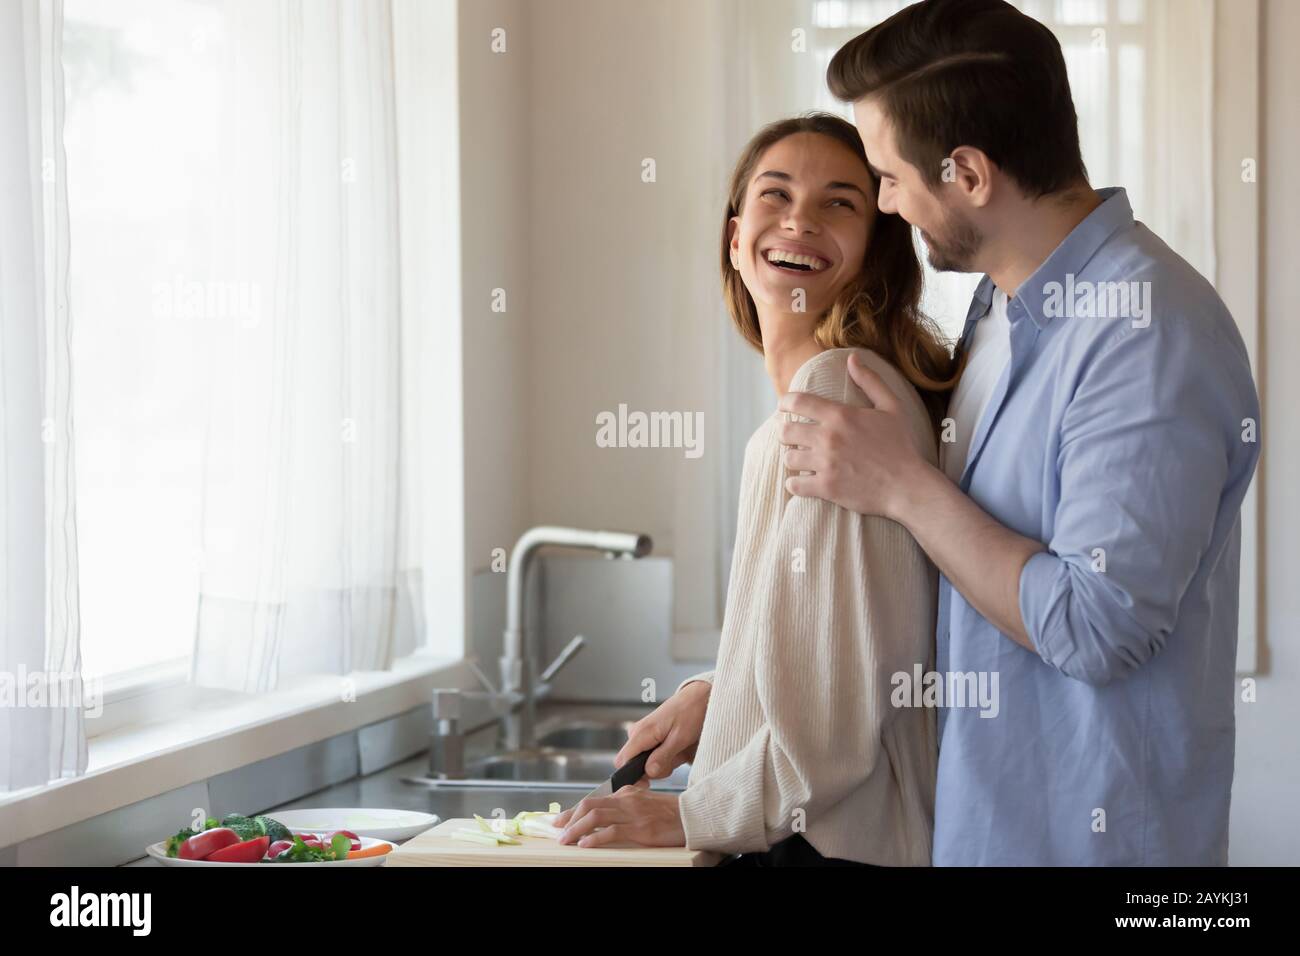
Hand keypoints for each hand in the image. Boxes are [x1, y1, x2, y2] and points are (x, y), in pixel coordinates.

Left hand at [554, 784, 685, 847]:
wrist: (693, 816)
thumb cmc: (671, 813)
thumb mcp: (645, 803)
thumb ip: (626, 805)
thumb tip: (606, 814)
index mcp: (626, 793)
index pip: (594, 800)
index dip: (574, 811)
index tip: (561, 820)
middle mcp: (626, 800)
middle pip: (590, 805)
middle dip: (569, 819)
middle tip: (557, 831)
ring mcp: (632, 813)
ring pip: (595, 817)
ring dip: (576, 829)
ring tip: (565, 840)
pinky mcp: (640, 828)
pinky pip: (611, 831)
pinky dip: (594, 838)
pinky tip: (585, 844)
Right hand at [611, 679, 709, 781]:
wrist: (699, 696)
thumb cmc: (691, 712)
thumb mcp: (680, 738)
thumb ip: (663, 757)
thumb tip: (648, 772)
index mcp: (641, 732)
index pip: (622, 762)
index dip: (633, 775)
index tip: (650, 782)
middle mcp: (637, 732)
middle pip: (635, 764)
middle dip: (655, 768)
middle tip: (676, 758)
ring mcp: (643, 733)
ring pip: (645, 760)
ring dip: (663, 761)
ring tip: (679, 750)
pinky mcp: (650, 735)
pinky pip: (651, 753)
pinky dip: (665, 755)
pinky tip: (677, 748)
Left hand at [778, 352, 929, 519]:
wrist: (907, 485)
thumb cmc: (900, 445)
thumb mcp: (891, 407)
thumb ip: (870, 381)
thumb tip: (852, 358)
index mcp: (840, 416)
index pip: (797, 402)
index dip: (784, 403)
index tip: (783, 407)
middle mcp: (828, 438)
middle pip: (785, 430)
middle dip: (786, 432)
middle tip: (793, 437)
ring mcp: (826, 464)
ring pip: (789, 457)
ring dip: (793, 458)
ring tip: (802, 459)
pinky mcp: (826, 488)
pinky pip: (794, 484)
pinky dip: (795, 483)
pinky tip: (802, 481)